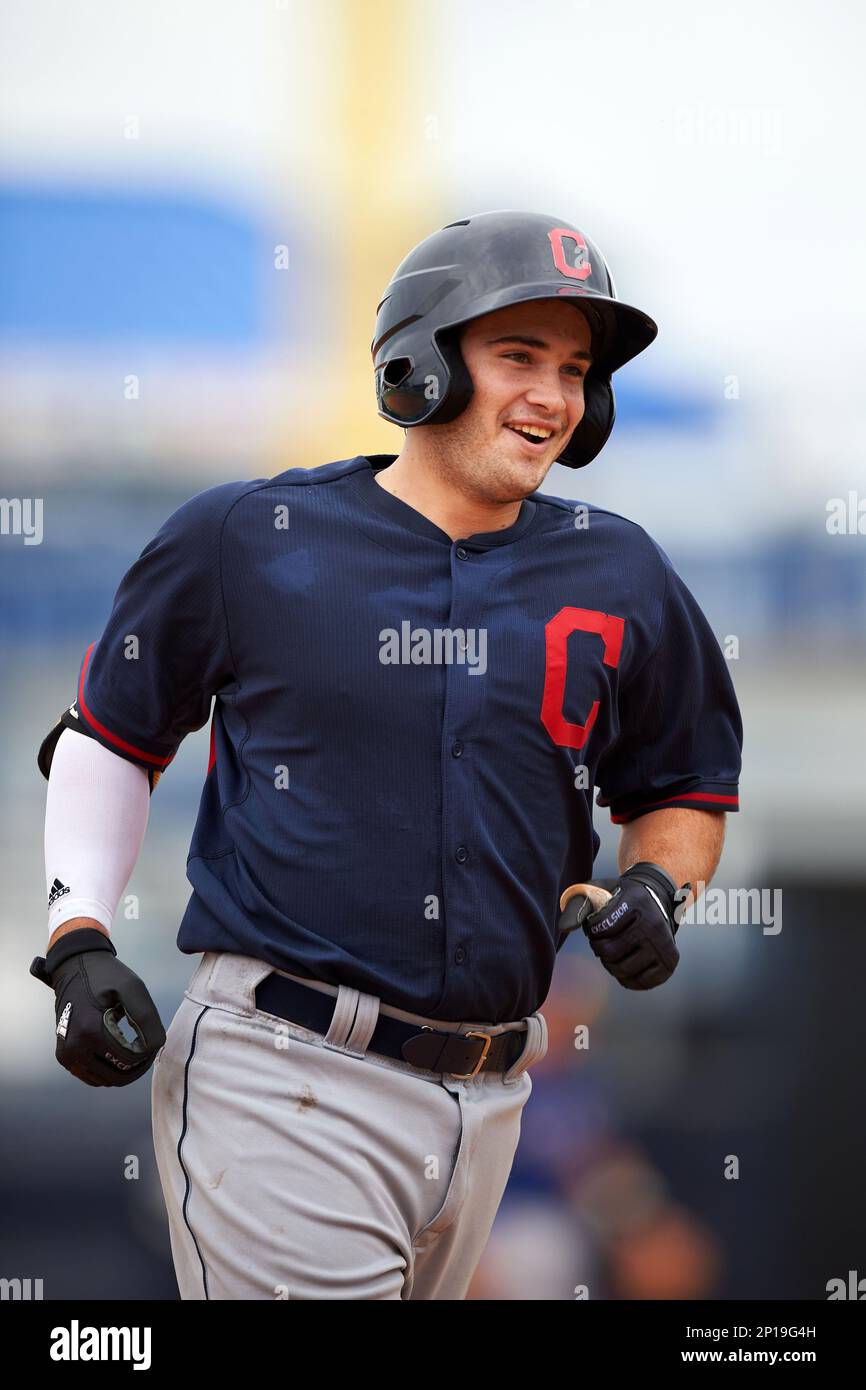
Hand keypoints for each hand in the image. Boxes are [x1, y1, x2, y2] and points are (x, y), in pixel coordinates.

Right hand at [30, 927, 165, 1085]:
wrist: (75, 966)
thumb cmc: (105, 975)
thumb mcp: (133, 988)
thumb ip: (147, 1018)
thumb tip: (154, 1047)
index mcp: (90, 1031)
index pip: (128, 1061)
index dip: (147, 1055)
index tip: (153, 1039)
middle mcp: (74, 1049)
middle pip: (117, 1077)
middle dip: (137, 1066)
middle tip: (146, 1047)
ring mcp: (66, 1056)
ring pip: (105, 1080)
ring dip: (123, 1069)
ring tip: (132, 1046)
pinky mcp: (64, 1057)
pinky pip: (92, 1076)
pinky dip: (108, 1068)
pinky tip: (117, 1049)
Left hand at [558, 861, 689, 990]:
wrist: (657, 898)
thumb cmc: (621, 897)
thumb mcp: (599, 891)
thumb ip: (577, 906)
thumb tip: (565, 928)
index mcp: (636, 900)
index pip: (599, 927)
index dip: (591, 929)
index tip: (597, 923)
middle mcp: (654, 922)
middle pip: (609, 952)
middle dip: (599, 948)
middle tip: (603, 940)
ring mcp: (664, 943)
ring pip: (622, 970)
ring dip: (610, 963)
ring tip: (614, 949)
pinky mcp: (670, 961)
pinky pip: (639, 983)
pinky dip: (627, 977)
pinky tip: (627, 960)